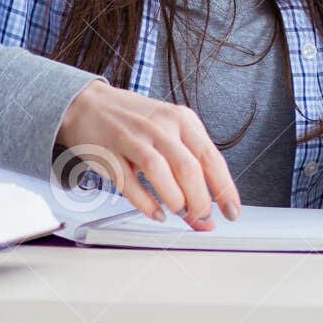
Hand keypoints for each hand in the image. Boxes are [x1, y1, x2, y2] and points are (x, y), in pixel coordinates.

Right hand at [57, 80, 241, 230]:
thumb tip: (206, 217)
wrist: (91, 105)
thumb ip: (189, 173)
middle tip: (202, 217)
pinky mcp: (110, 153)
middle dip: (200, 200)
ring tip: (180, 211)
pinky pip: (129, 183)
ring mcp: (134, 138)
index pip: (211, 157)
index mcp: (183, 120)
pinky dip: (146, 204)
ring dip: (175, 200)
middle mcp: (161, 127)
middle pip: (188, 167)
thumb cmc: (137, 122)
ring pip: (160, 172)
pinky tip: (156, 213)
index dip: (224, 188)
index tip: (232, 212)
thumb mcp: (170, 135)